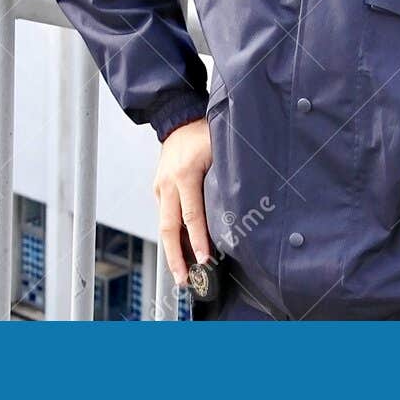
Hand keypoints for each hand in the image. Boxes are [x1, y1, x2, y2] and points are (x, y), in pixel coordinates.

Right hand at [153, 117, 212, 284]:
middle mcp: (168, 184)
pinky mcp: (158, 189)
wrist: (177, 118)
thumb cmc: (203, 132)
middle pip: (168, 228)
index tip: (204, 261)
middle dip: (176, 258)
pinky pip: (165, 216)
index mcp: (185, 174)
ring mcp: (160, 187)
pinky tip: (180, 250)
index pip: (191, 215)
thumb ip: (226, 176)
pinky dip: (172, 235)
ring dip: (172, 251)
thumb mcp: (219, 149)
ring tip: (182, 273)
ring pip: (164, 226)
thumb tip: (240, 205)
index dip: (197, 241)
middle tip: (184, 281)